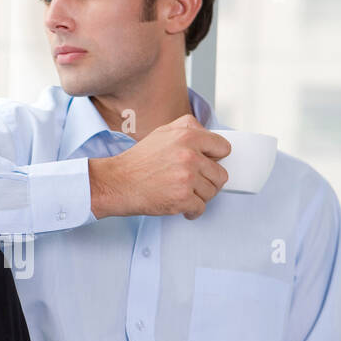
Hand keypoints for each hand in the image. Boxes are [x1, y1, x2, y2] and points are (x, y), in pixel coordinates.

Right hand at [88, 114, 229, 220]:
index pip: (223, 147)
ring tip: (183, 192)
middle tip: (193, 183)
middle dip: (208, 181)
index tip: (209, 164)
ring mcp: (187, 178)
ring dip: (199, 196)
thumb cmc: (137, 161)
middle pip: (221, 174)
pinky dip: (191, 211)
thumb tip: (209, 139)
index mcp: (187, 136)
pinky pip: (200, 208)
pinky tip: (180, 205)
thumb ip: (188, 130)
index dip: (216, 158)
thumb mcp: (162, 132)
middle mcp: (189, 155)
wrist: (117, 183)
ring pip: (212, 192)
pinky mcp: (182, 198)